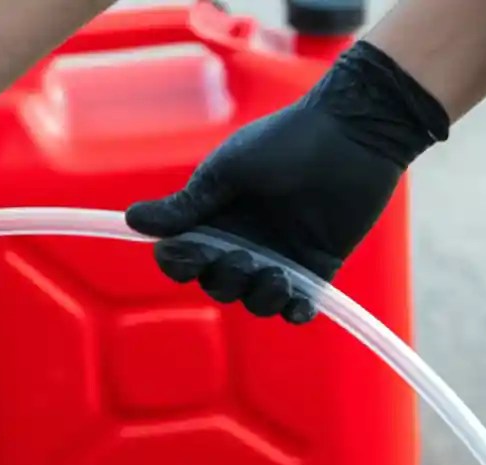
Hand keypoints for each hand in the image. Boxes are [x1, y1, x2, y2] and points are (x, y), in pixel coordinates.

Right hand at [127, 40, 448, 322]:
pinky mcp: (316, 265)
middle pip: (216, 284)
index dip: (179, 264)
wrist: (353, 132)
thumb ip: (186, 204)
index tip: (187, 255)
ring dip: (259, 297)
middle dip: (224, 279)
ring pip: (254, 299)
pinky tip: (298, 302)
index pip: (183, 257)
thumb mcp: (228, 171)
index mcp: (214, 217)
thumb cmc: (286, 142)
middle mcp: (242, 241)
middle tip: (244, 257)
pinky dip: (295, 310)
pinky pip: (298, 304)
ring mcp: (279, 256)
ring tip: (278, 276)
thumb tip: (132, 219)